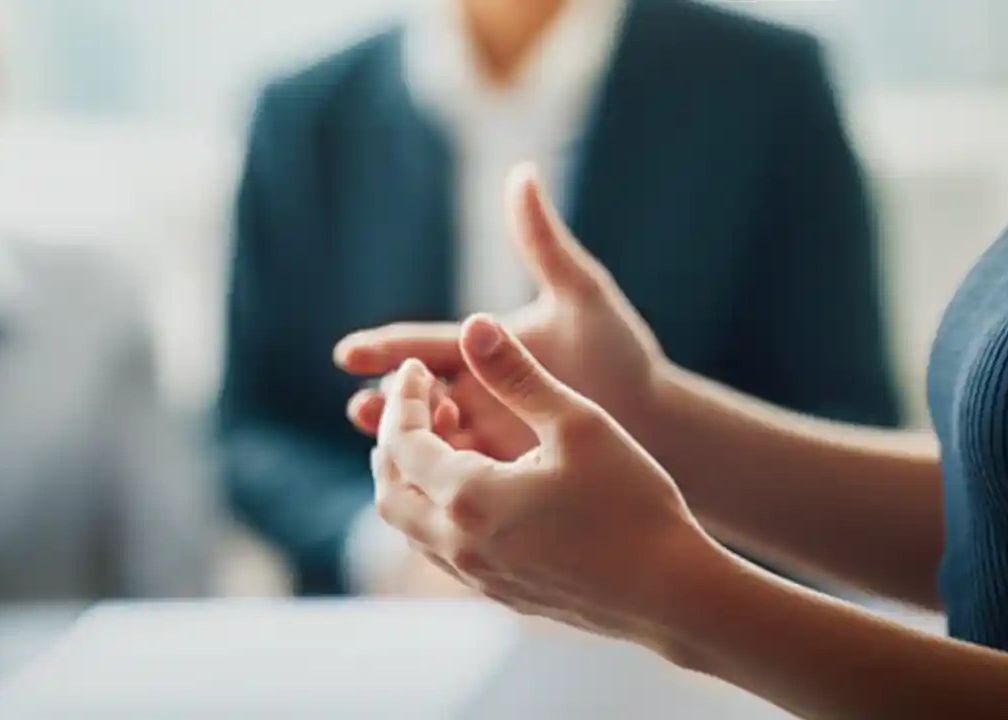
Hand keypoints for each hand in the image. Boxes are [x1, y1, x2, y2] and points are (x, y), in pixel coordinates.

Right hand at [337, 163, 668, 459]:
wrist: (658, 421)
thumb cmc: (620, 353)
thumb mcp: (583, 296)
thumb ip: (544, 244)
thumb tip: (521, 175)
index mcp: (484, 348)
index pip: (424, 345)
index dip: (387, 349)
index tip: (349, 351)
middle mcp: (476, 390)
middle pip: (415, 396)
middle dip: (385, 403)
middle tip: (361, 409)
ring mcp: (486, 433)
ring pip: (430, 440)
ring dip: (404, 445)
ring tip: (382, 454)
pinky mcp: (501, 473)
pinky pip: (458, 477)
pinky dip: (436, 481)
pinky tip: (419, 492)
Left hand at [370, 315, 723, 657]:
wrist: (670, 592)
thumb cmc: (631, 502)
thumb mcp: (576, 423)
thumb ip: (517, 374)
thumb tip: (474, 323)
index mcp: (469, 497)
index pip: (401, 442)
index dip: (403, 399)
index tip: (417, 370)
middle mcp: (459, 544)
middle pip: (388, 489)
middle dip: (392, 438)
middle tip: (423, 401)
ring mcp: (477, 576)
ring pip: (409, 525)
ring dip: (411, 476)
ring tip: (449, 435)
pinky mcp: (498, 593)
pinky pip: (439, 549)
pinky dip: (435, 508)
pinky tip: (476, 481)